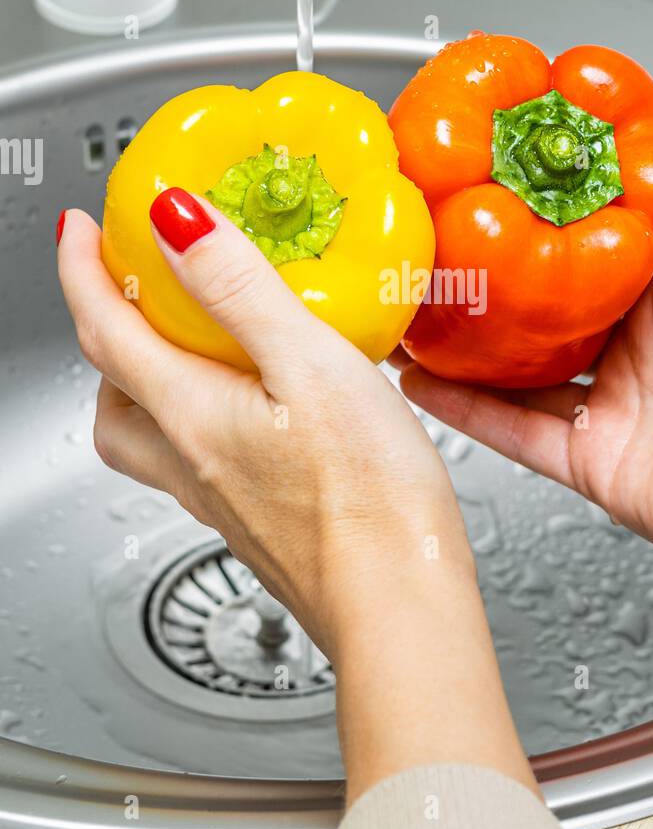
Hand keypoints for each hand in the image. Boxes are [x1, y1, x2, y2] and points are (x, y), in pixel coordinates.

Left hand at [57, 189, 536, 799]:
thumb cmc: (369, 505)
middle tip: (129, 281)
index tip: (76, 226)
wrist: (399, 609)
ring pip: (145, 431)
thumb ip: (239, 289)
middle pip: (111, 390)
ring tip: (183, 339)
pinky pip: (193, 455)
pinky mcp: (255, 519)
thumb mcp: (309, 365)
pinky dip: (195, 412)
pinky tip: (254, 402)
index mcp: (191, 416)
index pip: (105, 330)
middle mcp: (191, 461)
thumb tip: (175, 219)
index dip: (82, 269)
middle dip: (105, 326)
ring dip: (142, 377)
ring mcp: (220, 497)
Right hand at [398, 75, 652, 654]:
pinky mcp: (589, 460)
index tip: (494, 183)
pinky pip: (512, 431)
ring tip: (412, 315)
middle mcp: (638, 348)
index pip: (592, 244)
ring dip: (465, 349)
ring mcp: (611, 405)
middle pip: (544, 311)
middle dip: (489, 286)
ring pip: (518, 373)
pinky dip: (465, 411)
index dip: (543, 217)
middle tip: (433, 251)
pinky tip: (422, 386)